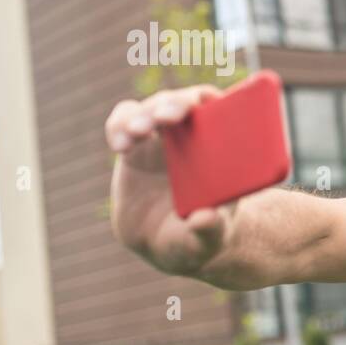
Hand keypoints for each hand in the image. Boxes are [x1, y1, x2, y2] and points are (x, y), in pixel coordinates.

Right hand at [105, 84, 233, 276]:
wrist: (168, 244)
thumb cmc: (199, 238)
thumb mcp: (208, 240)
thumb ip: (210, 230)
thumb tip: (205, 219)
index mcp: (222, 151)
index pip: (225, 111)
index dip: (218, 100)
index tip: (208, 104)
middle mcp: (193, 137)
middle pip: (184, 103)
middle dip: (176, 104)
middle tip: (167, 118)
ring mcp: (162, 140)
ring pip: (150, 109)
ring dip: (143, 115)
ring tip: (139, 132)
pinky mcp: (133, 148)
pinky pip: (122, 124)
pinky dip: (119, 127)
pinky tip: (120, 145)